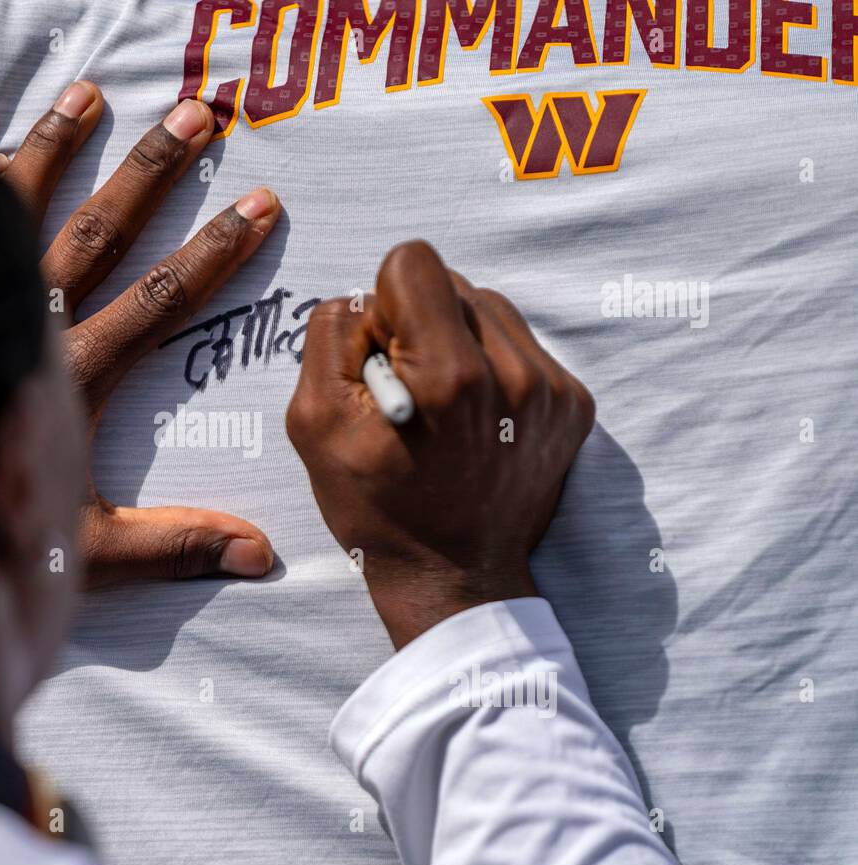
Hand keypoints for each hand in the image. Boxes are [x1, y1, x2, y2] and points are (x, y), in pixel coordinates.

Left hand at [0, 82, 280, 587]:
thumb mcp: (85, 552)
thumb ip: (172, 545)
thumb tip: (263, 556)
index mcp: (72, 374)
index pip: (160, 302)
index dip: (215, 255)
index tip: (259, 206)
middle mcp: (22, 320)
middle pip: (101, 233)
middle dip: (154, 174)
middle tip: (197, 116)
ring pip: (15, 204)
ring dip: (57, 145)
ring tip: (87, 94)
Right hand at [286, 242, 594, 648]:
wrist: (455, 578)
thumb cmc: (377, 507)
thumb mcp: (314, 424)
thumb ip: (330, 337)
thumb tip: (366, 299)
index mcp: (449, 376)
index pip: (414, 261)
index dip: (383, 304)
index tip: (383, 359)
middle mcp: (514, 373)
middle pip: (453, 282)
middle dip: (420, 324)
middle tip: (409, 393)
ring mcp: (553, 389)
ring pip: (490, 308)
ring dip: (458, 341)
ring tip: (443, 406)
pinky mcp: (574, 403)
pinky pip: (521, 345)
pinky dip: (492, 368)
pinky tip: (476, 420)